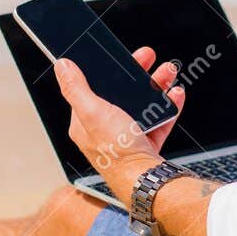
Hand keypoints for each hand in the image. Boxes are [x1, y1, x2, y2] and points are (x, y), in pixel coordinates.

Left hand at [54, 46, 184, 175]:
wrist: (147, 179)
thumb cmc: (117, 151)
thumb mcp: (92, 112)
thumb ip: (75, 88)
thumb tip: (61, 65)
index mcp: (85, 123)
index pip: (91, 89)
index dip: (105, 70)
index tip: (118, 56)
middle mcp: (104, 131)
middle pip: (120, 94)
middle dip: (137, 73)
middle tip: (149, 56)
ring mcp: (127, 138)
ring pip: (142, 105)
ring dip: (157, 85)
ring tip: (168, 71)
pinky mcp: (146, 145)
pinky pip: (159, 121)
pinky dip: (168, 106)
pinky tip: (176, 95)